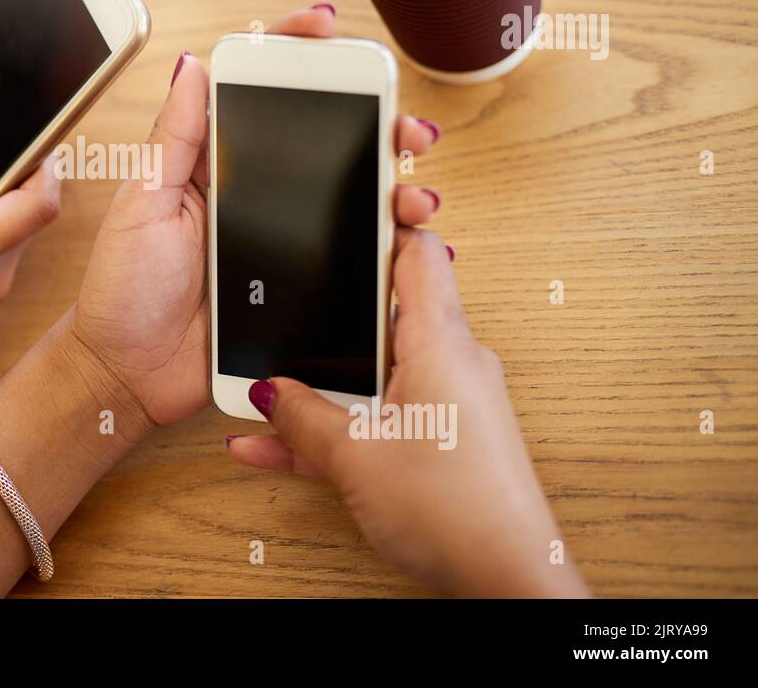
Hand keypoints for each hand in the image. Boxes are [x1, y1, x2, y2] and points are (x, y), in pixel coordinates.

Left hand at [68, 5, 443, 427]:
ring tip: (413, 194)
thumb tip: (191, 65)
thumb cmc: (122, 290)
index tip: (326, 27)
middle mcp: (252, 196)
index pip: (257, 94)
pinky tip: (410, 245)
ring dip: (393, 189)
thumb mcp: (141, 203)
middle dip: (375, 126)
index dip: (294, 53)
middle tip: (403, 126)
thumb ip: (174, 138)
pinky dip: (388, 251)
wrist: (129, 374)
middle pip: (325, 145)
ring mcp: (280, 242)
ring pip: (350, 201)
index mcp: (211, 165)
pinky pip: (352, 262)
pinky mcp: (297, 289)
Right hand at [227, 227, 589, 597]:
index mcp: (440, 343)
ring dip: (323, 382)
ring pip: (373, 372)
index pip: (416, 255)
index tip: (354, 193)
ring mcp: (448, 401)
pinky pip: (378, 416)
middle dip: (330, 310)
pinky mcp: (442, 439)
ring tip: (265, 390)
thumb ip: (303, 418)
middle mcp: (451, 362)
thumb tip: (271, 391)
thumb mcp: (355, 457)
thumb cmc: (457, 510)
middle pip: (385, 311)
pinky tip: (277, 447)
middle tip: (286, 293)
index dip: (384, 221)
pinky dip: (337, 425)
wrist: (507, 580)